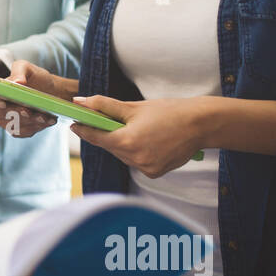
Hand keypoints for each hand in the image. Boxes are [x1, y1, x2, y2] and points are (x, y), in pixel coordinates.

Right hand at [0, 60, 77, 138]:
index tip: (3, 102)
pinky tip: (48, 120)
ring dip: (29, 122)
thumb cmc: (34, 77)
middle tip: (29, 111)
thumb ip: (19, 71)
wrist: (50, 90)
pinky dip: (36, 127)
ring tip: (45, 115)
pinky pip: (23, 132)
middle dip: (15, 113)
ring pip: (12, 125)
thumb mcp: (27, 67)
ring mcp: (6, 120)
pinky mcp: (17, 129)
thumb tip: (18, 81)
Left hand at [71, 95, 207, 177]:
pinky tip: (146, 140)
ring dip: (120, 144)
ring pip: (122, 155)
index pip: (96, 138)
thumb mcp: (133, 107)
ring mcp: (145, 169)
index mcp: (128, 141)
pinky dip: (135, 152)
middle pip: (109, 147)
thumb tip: (80, 101)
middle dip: (105, 135)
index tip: (74, 123)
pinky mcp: (155, 173)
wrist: (200, 125)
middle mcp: (135, 159)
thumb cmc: (168, 112)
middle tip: (101, 122)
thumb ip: (104, 106)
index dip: (83, 130)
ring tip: (130, 129)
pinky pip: (135, 162)